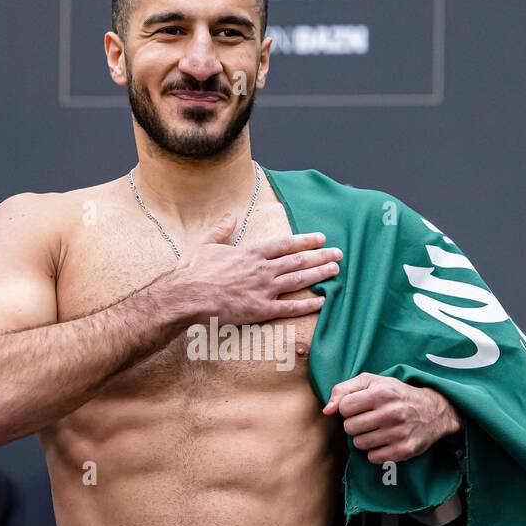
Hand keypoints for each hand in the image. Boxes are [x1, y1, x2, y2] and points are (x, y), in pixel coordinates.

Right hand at [172, 215, 341, 325]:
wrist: (187, 297)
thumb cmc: (193, 272)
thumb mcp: (205, 243)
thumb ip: (221, 229)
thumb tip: (231, 216)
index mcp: (250, 253)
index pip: (284, 244)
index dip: (305, 240)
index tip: (321, 238)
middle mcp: (262, 269)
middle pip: (298, 260)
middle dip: (321, 256)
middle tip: (339, 254)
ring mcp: (264, 290)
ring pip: (298, 280)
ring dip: (319, 274)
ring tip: (335, 271)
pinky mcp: (261, 310)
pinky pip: (290, 308)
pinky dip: (307, 305)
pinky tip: (322, 302)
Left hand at [322, 373, 460, 463]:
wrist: (434, 411)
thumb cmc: (396, 394)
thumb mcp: (373, 382)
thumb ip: (344, 389)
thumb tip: (327, 410)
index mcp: (382, 393)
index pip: (344, 407)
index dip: (348, 408)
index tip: (360, 407)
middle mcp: (391, 413)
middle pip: (350, 427)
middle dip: (355, 424)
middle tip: (368, 420)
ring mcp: (398, 433)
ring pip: (359, 444)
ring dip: (364, 438)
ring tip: (377, 430)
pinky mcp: (403, 450)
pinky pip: (373, 457)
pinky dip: (375, 451)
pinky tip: (385, 441)